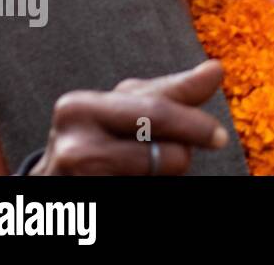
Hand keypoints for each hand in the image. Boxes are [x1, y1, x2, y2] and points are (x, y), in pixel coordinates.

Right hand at [30, 60, 229, 174]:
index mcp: (80, 107)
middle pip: (161, 147)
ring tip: (147, 166)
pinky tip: (133, 178)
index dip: (195, 124)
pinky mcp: (84, 204)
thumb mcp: (127, 110)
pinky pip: (142, 188)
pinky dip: (148, 184)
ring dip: (166, 171)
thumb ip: (171, 93)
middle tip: (208, 146)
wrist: (54, 188)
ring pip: (159, 172)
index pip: (156, 111)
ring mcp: (73, 175)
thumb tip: (215, 68)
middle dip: (184, 148)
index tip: (220, 136)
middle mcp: (72, 144)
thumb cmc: (100, 139)